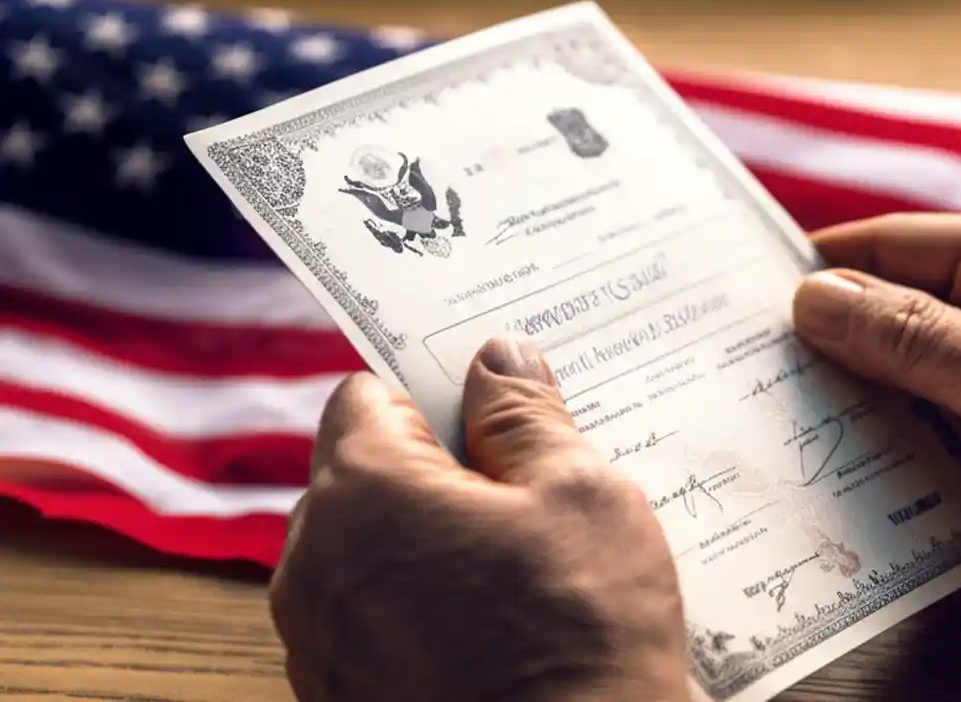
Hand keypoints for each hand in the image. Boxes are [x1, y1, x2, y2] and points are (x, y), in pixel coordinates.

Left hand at [269, 337, 688, 701]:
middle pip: (357, 475)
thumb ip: (523, 413)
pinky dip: (410, 608)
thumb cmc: (581, 633)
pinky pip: (365, 620)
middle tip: (516, 493)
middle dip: (427, 471)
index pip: (364, 396)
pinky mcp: (336, 699)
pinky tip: (486, 629)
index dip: (428, 395)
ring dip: (419, 543)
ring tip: (509, 570)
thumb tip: (496, 357)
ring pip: (360, 551)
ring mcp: (318, 644)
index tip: (485, 413)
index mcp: (364, 492)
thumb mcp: (578, 493)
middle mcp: (313, 565)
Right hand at [792, 212, 960, 657]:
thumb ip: (910, 338)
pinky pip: (919, 433)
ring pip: (901, 376)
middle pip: (897, 311)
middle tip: (742, 357)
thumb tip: (814, 299)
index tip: (750, 284)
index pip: (906, 246)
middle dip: (828, 334)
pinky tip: (822, 454)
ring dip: (846, 394)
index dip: (831, 261)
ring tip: (765, 406)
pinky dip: (874, 442)